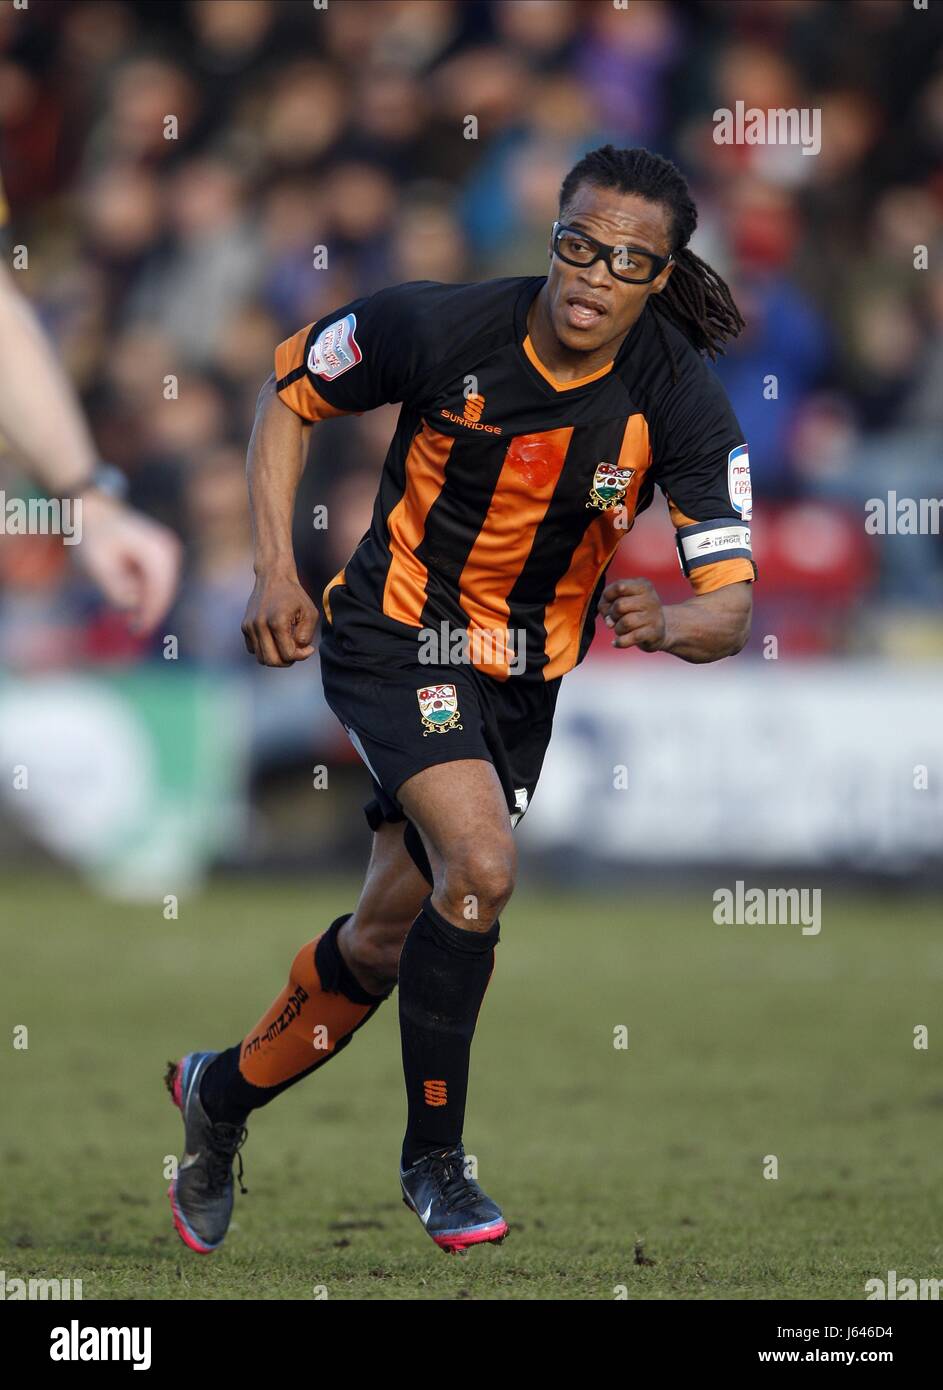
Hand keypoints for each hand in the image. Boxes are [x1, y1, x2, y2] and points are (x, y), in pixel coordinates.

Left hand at [77, 491, 181, 633]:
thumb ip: (115, 587)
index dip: (150, 613)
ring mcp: (169, 552)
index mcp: (158, 551)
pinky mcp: (163, 556)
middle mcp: (169, 550)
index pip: (160, 590)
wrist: (94, 511)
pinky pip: (158, 581)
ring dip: (148, 603)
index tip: (137, 630)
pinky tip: (132, 601)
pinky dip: (147, 593)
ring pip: (163, 588)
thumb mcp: (98, 564)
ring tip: (130, 618)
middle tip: (134, 630)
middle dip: (151, 611)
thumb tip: (133, 605)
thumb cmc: (93, 537)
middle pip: (165, 591)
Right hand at [242, 573, 317, 666]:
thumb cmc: (295, 595)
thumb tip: (298, 651)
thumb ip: (306, 635)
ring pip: (261, 658)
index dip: (301, 656)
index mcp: (277, 622)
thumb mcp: (310, 613)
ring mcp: (249, 627)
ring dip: (276, 657)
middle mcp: (260, 625)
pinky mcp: (245, 627)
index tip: (309, 648)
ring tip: (287, 645)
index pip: (288, 655)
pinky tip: (276, 639)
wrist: (273, 577)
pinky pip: (254, 650)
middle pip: (272, 661)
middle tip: (297, 651)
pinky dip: (266, 650)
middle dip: (287, 661)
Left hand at [598, 577, 666, 651]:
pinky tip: (616, 642)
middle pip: (620, 605)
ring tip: (621, 630)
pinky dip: (620, 642)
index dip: (607, 597)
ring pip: (626, 622)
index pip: (619, 586)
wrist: (657, 630)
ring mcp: (654, 616)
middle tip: (616, 619)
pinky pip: (632, 638)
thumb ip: (606, 605)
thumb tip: (609, 621)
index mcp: (643, 585)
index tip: (609, 605)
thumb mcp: (620, 600)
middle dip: (612, 615)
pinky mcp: (654, 633)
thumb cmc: (634, 612)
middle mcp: (651, 599)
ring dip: (618, 629)